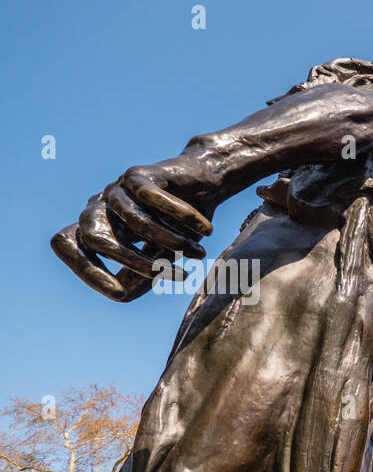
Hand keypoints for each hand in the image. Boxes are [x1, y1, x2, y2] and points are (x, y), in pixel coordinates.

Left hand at [51, 154, 217, 302]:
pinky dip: (181, 216)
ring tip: (199, 254)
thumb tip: (121, 296)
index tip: (118, 295)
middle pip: (94, 236)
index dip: (86, 270)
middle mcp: (100, 208)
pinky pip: (152, 198)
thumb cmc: (179, 224)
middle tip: (167, 275)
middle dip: (131, 261)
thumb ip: (140, 273)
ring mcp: (116, 189)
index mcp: (98, 228)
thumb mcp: (161, 254)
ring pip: (135, 221)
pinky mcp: (137, 175)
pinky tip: (206, 229)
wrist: (203, 184)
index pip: (68, 244)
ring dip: (171, 241)